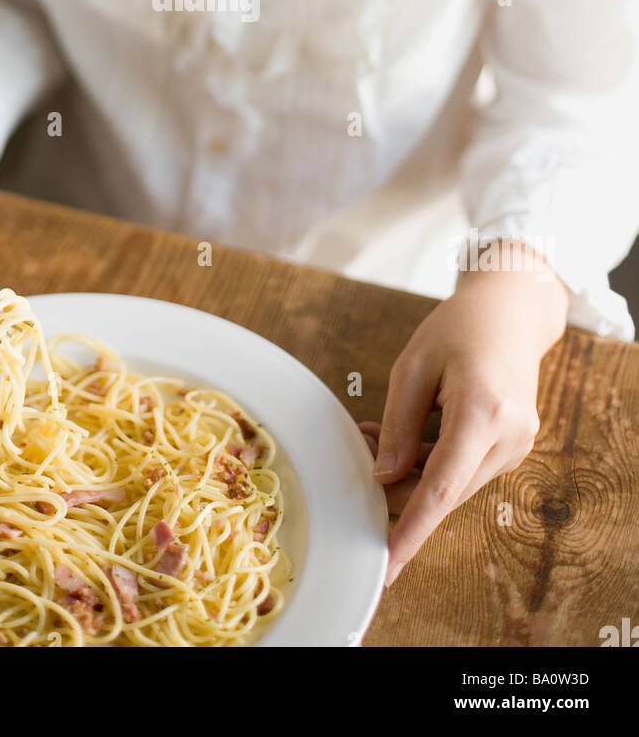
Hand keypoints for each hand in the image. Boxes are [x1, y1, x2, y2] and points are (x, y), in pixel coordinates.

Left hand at [358, 243, 568, 586]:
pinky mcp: (513, 448)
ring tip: (377, 431)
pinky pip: (465, 471)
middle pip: (443, 490)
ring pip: (453, 485)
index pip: (442, 487)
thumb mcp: (414, 367)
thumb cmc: (458, 329)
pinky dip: (433, 463)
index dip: (412, 529)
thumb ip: (399, 425)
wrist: (511, 312)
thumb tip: (383, 476)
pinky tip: (408, 437)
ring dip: (412, 471)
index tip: (388, 565)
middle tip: (360, 444)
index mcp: (483, 410)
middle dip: (396, 483)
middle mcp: (509, 436)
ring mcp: (517, 446)